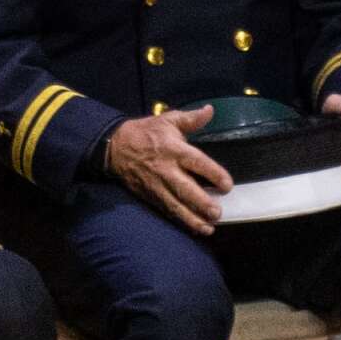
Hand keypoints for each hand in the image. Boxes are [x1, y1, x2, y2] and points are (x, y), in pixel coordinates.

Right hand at [107, 105, 235, 233]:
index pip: (197, 162)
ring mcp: (156, 185)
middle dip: (201, 203)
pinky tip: (195, 229)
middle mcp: (166, 169)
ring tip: (209, 228)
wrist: (114, 147)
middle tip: (217, 213)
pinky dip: (180, 221)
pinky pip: (166, 210)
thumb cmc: (146, 132)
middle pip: (185, 189)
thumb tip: (210, 110)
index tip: (227, 185)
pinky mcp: (149, 195)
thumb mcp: (167, 120)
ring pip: (175, 204)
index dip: (213, 174)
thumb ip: (191, 119)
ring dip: (192, 218)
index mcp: (174, 149)